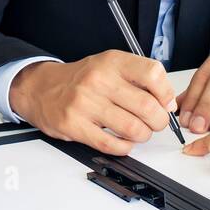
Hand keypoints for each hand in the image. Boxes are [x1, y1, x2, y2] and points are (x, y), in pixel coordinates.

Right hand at [9, 50, 177, 154]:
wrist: (41, 88)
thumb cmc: (82, 79)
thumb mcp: (110, 66)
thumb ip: (139, 79)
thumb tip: (168, 102)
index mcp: (112, 62)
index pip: (153, 74)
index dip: (166, 93)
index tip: (166, 103)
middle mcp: (99, 79)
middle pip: (148, 106)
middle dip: (159, 121)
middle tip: (155, 123)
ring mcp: (85, 103)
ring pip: (133, 129)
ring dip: (143, 136)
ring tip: (138, 132)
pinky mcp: (74, 125)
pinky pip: (112, 145)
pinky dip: (124, 147)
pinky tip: (122, 141)